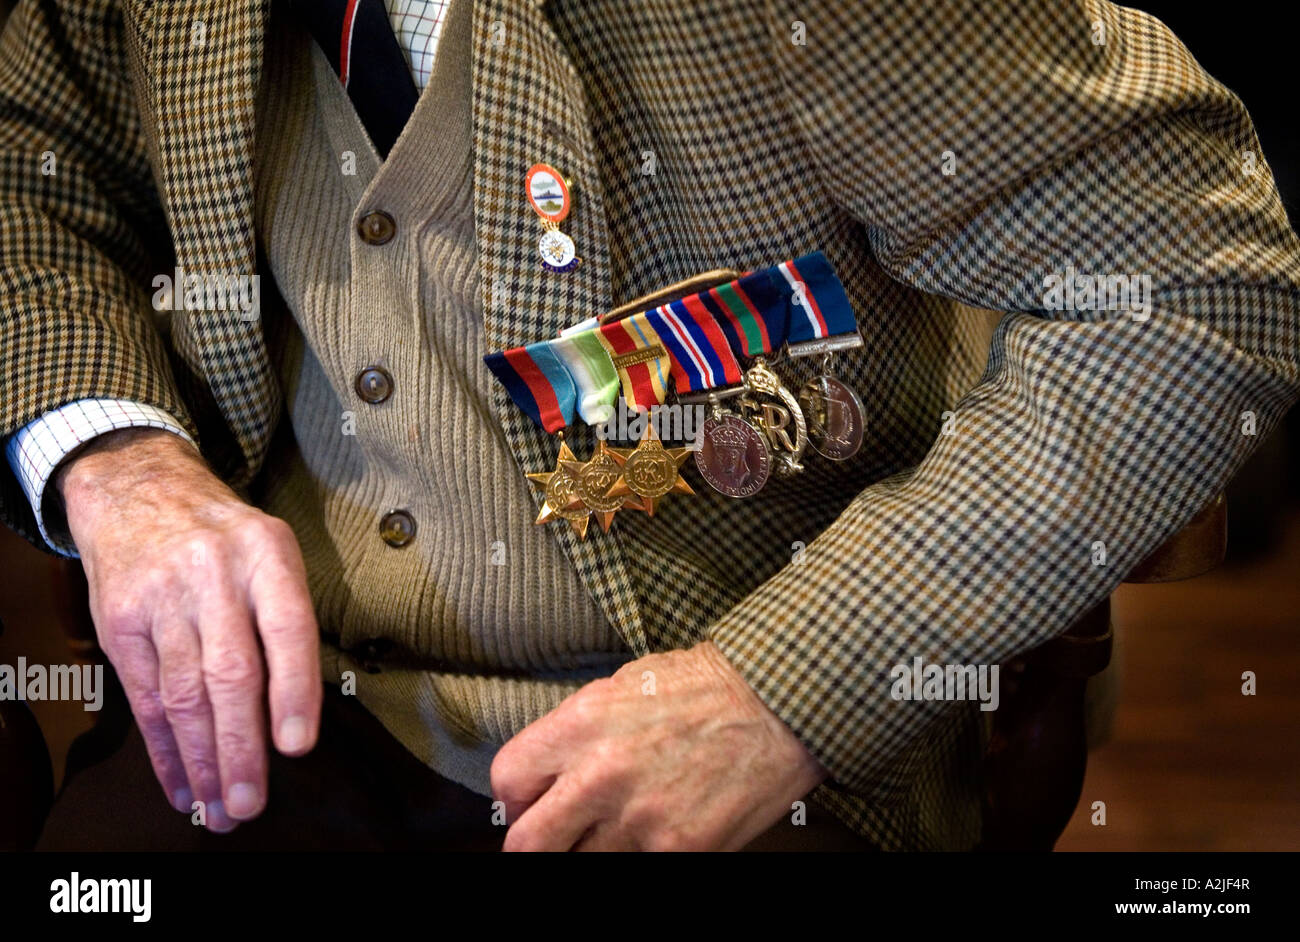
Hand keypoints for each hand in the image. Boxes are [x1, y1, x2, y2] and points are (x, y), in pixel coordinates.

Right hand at [57, 428, 321, 831]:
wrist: (138, 488)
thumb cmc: (224, 536)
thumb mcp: (270, 550)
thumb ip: (285, 619)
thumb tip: (297, 715)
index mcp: (267, 554)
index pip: (287, 629)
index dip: (294, 691)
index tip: (296, 746)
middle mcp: (214, 574)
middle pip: (229, 673)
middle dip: (240, 747)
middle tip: (250, 802)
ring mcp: (162, 597)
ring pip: (183, 694)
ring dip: (202, 759)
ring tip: (218, 806)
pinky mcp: (119, 619)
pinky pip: (144, 696)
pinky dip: (163, 747)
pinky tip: (179, 782)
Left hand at [491, 641, 825, 850]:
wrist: (779, 705)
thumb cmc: (705, 688)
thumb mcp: (621, 686)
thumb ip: (576, 733)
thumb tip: (548, 775)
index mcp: (581, 725)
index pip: (508, 782)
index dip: (518, 800)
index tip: (534, 804)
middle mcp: (600, 775)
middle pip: (527, 844)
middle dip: (538, 844)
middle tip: (558, 837)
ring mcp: (640, 820)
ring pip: (584, 863)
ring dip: (598, 849)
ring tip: (628, 822)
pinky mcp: (680, 851)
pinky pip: (637, 869)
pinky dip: (644, 855)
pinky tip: (663, 832)